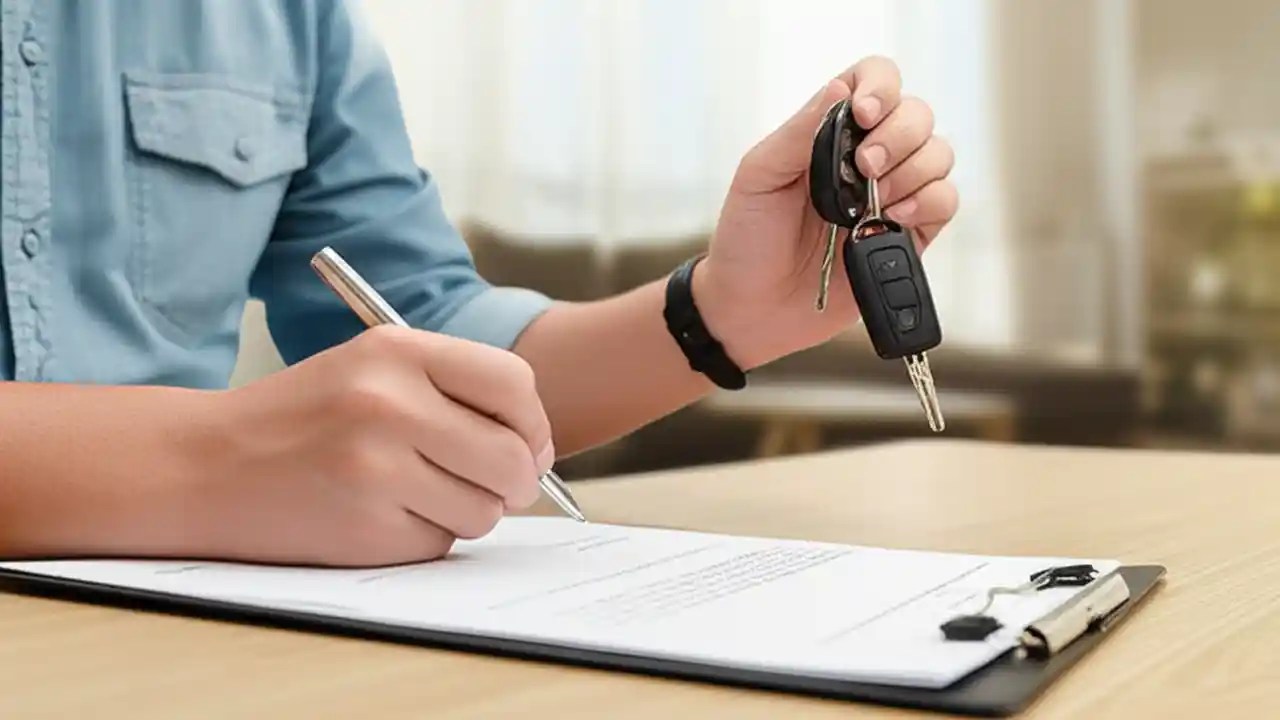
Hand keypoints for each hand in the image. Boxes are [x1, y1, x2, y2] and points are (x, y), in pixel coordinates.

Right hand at [198, 326, 553, 565]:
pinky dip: (423, 536)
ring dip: (465, 511)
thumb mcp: (370, 368)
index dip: (532, 423)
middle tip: (495, 485)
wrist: (203, 466)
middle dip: (516, 481)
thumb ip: (453, 390)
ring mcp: (376, 469)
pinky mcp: (366, 529)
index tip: (527, 444)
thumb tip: (537, 449)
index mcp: (396, 351)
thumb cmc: (302, 417)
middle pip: (513, 458)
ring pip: (484, 511)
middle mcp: (388, 404)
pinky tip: (379, 515)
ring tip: (415, 493)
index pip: (513, 384)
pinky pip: (440, 543)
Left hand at [695, 56, 958, 368]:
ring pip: (939, 154)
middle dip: (898, 135)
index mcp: (829, 133)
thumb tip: (842, 90)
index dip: (880, 87)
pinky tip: (895, 217)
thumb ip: (800, 132)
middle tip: (866, 167)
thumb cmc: (747, 240)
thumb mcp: (759, 177)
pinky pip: (946, 201)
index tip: (863, 114)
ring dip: (913, 170)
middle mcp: (867, 158)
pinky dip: (929, 201)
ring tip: (875, 201)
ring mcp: (892, 195)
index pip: (874, 81)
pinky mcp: (909, 234)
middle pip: (917, 114)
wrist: (755, 308)